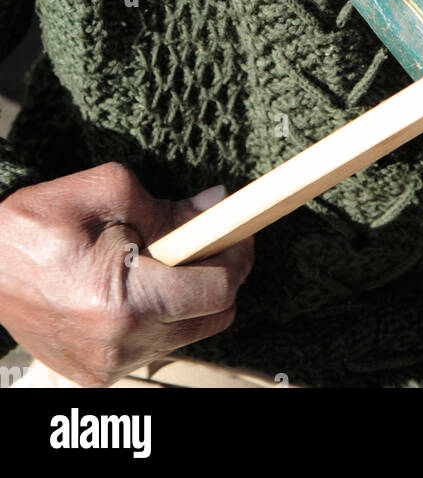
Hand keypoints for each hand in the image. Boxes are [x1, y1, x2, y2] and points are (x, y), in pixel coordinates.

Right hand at [0, 161, 253, 385]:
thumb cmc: (38, 224)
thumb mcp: (108, 192)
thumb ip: (170, 207)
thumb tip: (215, 205)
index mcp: (126, 303)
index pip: (216, 291)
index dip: (237, 255)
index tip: (240, 230)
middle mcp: (121, 346)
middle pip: (212, 319)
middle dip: (219, 275)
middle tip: (207, 239)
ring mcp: (107, 368)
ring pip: (185, 334)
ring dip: (188, 295)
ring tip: (161, 257)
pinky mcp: (97, 375)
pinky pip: (154, 346)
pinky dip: (160, 315)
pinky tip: (136, 283)